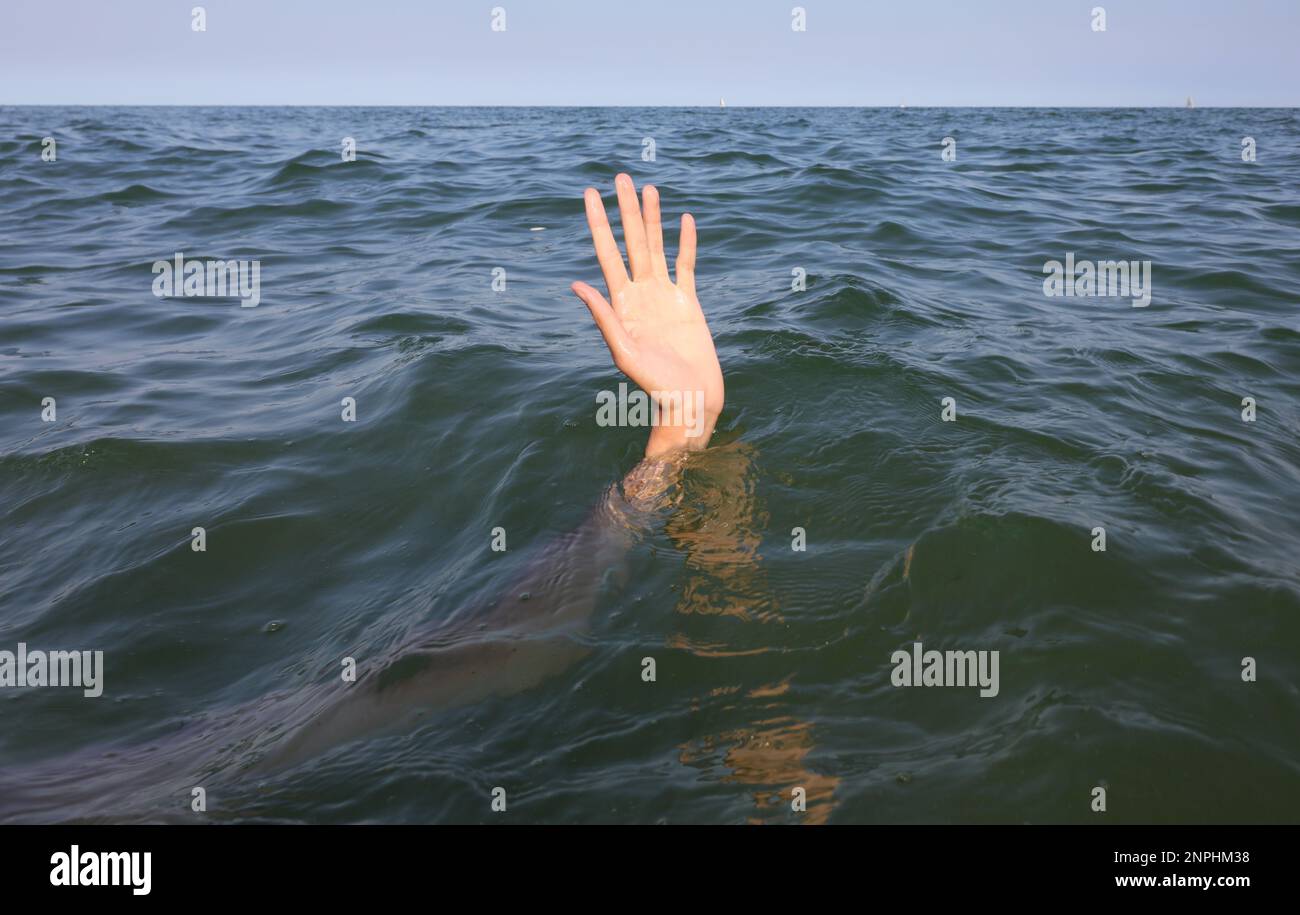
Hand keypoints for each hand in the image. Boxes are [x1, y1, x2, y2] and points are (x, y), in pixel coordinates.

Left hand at [572, 174, 723, 457]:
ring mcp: (665, 296)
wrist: (689, 400)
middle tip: (621, 175)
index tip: (591, 193)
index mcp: (621, 303)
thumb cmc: (655, 385)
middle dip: (626, 209)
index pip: (607, 253)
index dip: (599, 223)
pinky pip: (686, 264)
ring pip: (657, 246)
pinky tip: (682, 220)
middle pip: (632, 241)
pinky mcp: (688, 303)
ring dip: (652, 217)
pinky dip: (685, 242)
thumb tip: (578, 285)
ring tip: (649, 187)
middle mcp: (641, 294)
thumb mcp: (624, 352)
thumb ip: (604, 317)